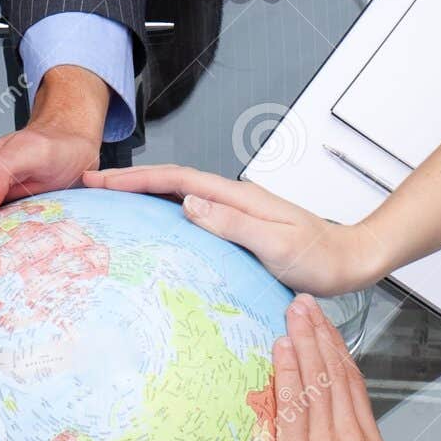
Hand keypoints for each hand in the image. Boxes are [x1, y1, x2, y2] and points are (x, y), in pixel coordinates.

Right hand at [83, 165, 380, 292]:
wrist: (349, 262)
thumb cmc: (319, 259)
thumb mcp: (276, 244)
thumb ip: (233, 224)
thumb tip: (188, 204)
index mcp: (238, 197)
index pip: (177, 180)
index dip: (136, 178)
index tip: (101, 180)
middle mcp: (233, 199)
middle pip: (172, 182)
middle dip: (130, 181)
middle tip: (91, 185)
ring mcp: (236, 212)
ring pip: (180, 196)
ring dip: (145, 195)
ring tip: (111, 201)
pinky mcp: (238, 228)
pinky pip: (193, 215)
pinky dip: (165, 213)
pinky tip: (154, 226)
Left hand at [265, 296, 386, 440]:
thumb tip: (314, 435)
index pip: (352, 383)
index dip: (337, 348)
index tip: (323, 324)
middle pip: (337, 373)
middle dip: (320, 333)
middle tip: (303, 304)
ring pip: (319, 381)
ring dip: (304, 341)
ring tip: (292, 313)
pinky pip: (295, 405)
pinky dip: (289, 372)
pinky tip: (281, 350)